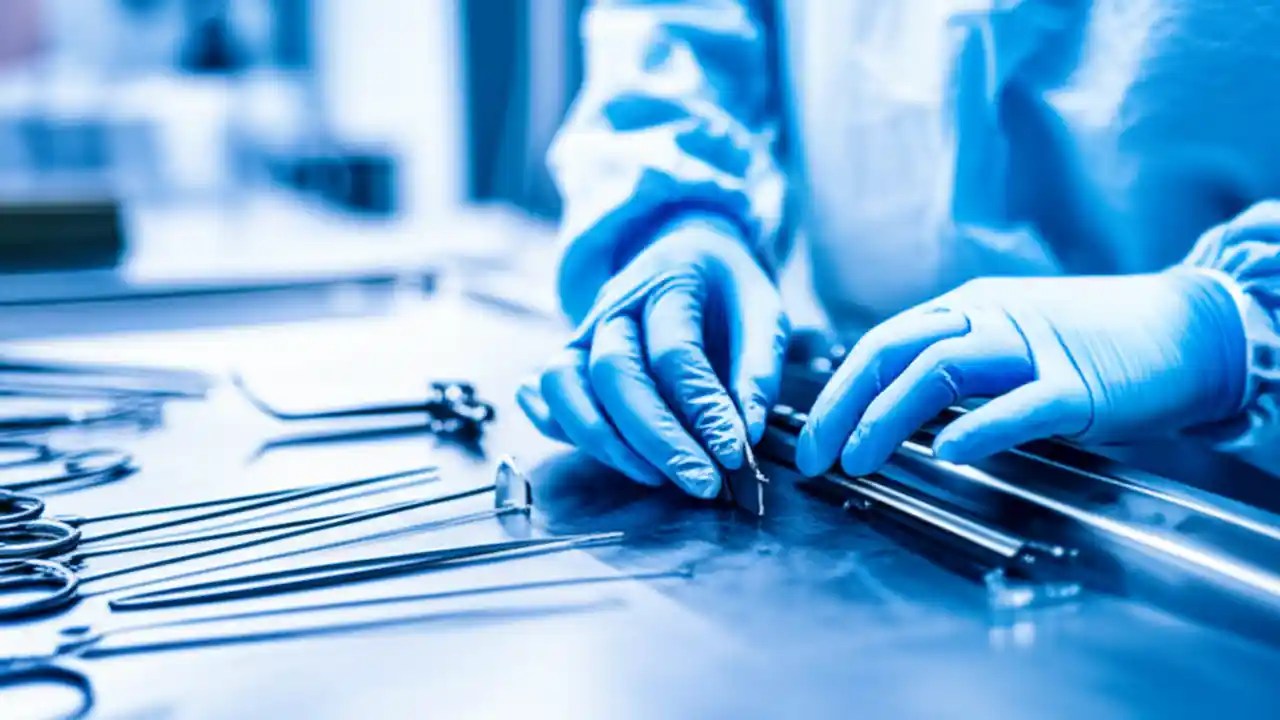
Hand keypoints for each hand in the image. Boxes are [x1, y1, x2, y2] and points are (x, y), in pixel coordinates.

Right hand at [519, 216, 789, 497]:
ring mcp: (582, 330)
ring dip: (603, 441)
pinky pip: (545, 394)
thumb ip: (760, 370)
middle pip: (614, 373)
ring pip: (562, 384)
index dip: (703, 410)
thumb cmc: (730, 291)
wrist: (688, 254)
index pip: (674, 354)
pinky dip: (560, 427)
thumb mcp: (766, 312)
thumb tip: (749, 432)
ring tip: (655, 479)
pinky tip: (606, 456)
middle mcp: (613, 304)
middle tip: (700, 483)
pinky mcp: (568, 356)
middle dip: (656, 439)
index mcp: (668, 281)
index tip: (732, 456)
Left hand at [795, 269, 1245, 476]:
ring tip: (860, 460)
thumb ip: (955, 366)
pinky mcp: (1079, 383)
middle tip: (815, 458)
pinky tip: (946, 452)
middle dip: (842, 406)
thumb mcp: (1007, 342)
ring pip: (941, 370)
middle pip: (893, 352)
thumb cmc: (1089, 343)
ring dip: (887, 417)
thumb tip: (887, 409)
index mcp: (967, 308)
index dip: (837, 394)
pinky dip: (978, 427)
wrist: (1186, 326)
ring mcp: (1034, 347)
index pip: (881, 345)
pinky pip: (1020, 404)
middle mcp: (989, 317)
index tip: (810, 443)